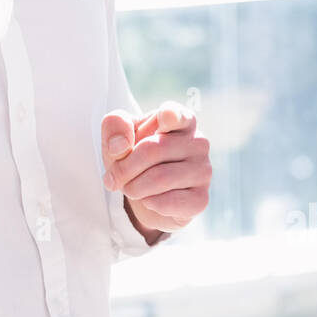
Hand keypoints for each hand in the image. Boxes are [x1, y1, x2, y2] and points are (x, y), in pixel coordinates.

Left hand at [100, 100, 211, 236]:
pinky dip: (148, 203)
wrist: (144, 193)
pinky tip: (149, 199)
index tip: (164, 118)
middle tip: (113, 178)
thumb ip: (115, 127)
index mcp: (181, 120)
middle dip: (124, 168)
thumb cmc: (133, 156)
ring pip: (159, 178)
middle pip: (152, 150)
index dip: (170, 115)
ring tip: (129, 188)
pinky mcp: (200, 198)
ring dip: (133, 187)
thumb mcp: (118, 137)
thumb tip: (120, 145)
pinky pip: (168, 202)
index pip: (178, 114)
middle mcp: (198, 142)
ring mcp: (203, 171)